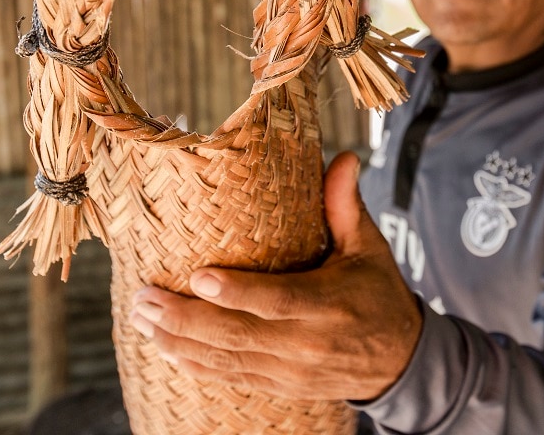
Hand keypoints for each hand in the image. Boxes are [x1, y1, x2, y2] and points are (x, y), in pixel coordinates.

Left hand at [129, 151, 422, 400]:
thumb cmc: (379, 294)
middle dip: (185, 319)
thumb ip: (347, 205)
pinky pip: (231, 379)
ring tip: (142, 318)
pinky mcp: (280, 386)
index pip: (278, 302)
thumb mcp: (369, 248)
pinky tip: (165, 346)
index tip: (198, 276)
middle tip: (144, 298)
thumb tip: (343, 155)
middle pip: (239, 336)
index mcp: (331, 307)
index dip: (237, 293)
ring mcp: (291, 372)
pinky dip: (195, 365)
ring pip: (227, 361)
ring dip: (179, 342)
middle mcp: (308, 345)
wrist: (401, 361)